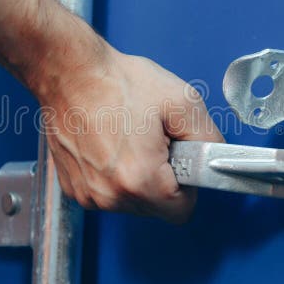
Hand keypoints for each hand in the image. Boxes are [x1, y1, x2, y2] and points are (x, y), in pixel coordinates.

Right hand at [39, 47, 223, 222]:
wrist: (68, 72)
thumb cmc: (115, 82)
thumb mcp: (181, 101)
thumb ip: (208, 138)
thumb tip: (214, 158)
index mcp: (140, 179)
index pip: (181, 212)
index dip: (188, 187)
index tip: (181, 162)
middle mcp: (110, 195)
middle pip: (155, 208)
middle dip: (162, 179)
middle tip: (154, 142)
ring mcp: (88, 193)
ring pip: (130, 202)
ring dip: (136, 178)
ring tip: (129, 139)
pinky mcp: (73, 187)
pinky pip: (106, 193)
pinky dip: (112, 175)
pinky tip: (109, 144)